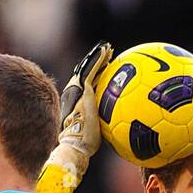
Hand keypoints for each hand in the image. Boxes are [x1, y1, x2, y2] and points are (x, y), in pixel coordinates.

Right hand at [54, 42, 111, 167]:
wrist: (77, 144)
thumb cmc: (85, 144)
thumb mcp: (96, 131)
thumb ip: (101, 124)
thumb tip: (116, 130)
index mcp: (79, 101)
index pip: (88, 85)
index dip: (96, 76)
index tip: (105, 69)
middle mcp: (77, 93)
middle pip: (87, 73)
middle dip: (96, 62)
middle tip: (106, 53)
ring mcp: (79, 90)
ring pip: (89, 68)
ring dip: (98, 56)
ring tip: (107, 47)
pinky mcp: (85, 89)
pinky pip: (92, 70)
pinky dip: (98, 59)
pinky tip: (106, 51)